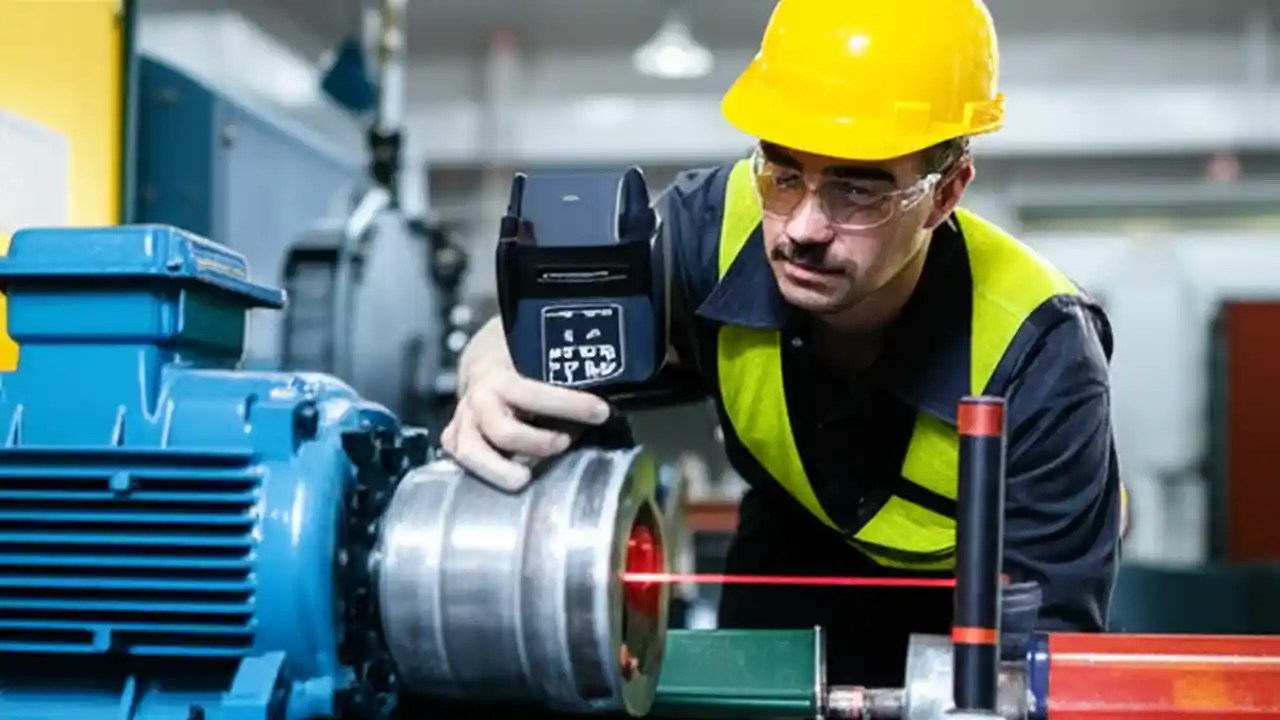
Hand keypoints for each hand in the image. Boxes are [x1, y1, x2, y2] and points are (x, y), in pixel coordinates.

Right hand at [441, 367, 611, 490]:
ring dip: (500, 469)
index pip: (533, 393)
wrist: (482, 360)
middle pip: (503, 431)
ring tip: (525, 477)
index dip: (568, 404)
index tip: (601, 412)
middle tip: (564, 444)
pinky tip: (503, 478)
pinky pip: (459, 458)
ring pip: (472, 452)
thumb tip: (615, 383)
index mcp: (501, 375)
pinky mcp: (454, 438)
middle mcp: (480, 399)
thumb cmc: (520, 361)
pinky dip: (480, 471)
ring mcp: (463, 421)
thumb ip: (567, 371)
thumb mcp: (540, 356)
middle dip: (537, 443)